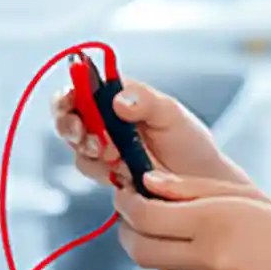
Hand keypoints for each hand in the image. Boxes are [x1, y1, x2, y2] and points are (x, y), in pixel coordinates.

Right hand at [51, 78, 252, 187]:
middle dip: (72, 128)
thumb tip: (118, 100)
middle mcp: (106, 120)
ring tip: (121, 157)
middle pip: (69, 118)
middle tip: (92, 140)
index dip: (69, 96)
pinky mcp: (107, 172)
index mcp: (118, 95)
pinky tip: (127, 172)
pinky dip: (105, 171)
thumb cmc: (189, 142)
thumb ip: (145, 102)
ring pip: (78, 148)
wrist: (201, 181)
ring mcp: (104, 147)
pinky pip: (92, 170)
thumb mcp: (171, 115)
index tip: (73, 107)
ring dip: (93, 153)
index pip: (80, 88)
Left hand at [113, 171, 270, 269]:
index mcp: (215, 222)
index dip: (127, 200)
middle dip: (126, 227)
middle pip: (136, 246)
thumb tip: (152, 181)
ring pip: (154, 266)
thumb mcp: (251, 199)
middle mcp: (206, 258)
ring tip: (174, 230)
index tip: (128, 191)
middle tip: (133, 211)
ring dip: (152, 246)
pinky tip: (200, 253)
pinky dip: (176, 266)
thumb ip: (195, 188)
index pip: (145, 213)